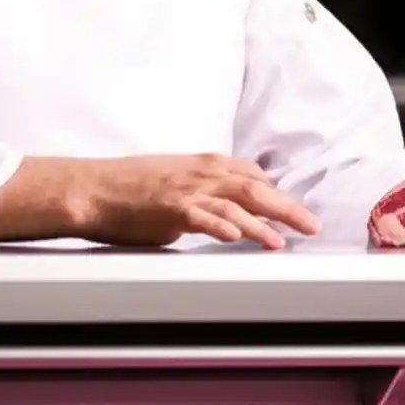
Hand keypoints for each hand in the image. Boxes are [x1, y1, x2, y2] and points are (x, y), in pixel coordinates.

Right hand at [71, 154, 320, 248]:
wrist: (92, 188)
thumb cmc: (128, 186)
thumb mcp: (173, 176)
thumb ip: (201, 187)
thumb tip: (222, 205)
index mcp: (204, 163)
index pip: (252, 175)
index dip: (277, 192)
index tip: (295, 209)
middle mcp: (201, 173)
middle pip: (256, 189)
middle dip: (288, 208)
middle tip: (312, 226)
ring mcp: (187, 191)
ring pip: (236, 205)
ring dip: (264, 223)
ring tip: (283, 241)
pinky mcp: (171, 210)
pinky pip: (204, 218)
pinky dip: (224, 227)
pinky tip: (239, 238)